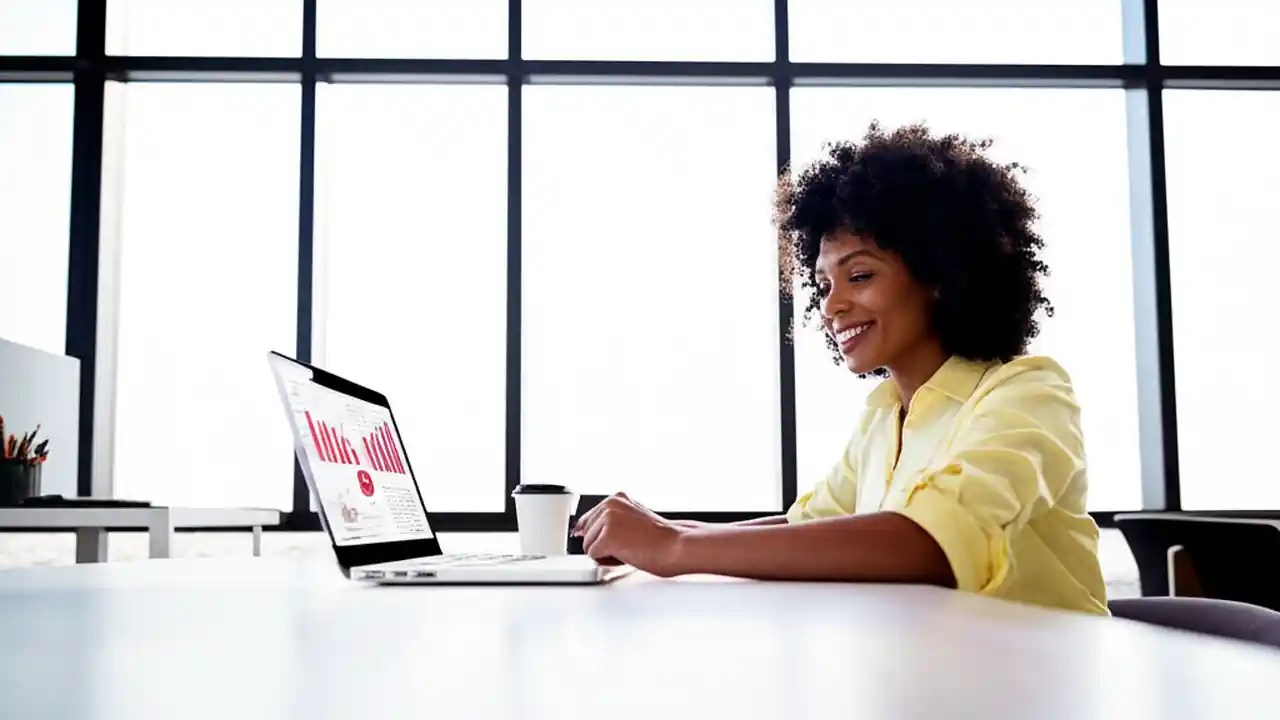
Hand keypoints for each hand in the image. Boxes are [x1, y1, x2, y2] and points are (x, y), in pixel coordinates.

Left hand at [572, 493, 686, 577]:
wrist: (678, 546)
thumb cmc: (662, 538)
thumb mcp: (632, 520)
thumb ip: (609, 521)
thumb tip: (580, 531)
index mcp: (616, 498)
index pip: (589, 519)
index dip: (598, 535)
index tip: (615, 540)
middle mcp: (609, 504)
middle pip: (586, 533)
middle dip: (603, 544)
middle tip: (630, 544)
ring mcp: (607, 519)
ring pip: (588, 546)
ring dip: (606, 553)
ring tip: (631, 548)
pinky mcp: (607, 536)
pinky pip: (594, 556)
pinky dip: (608, 561)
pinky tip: (628, 554)